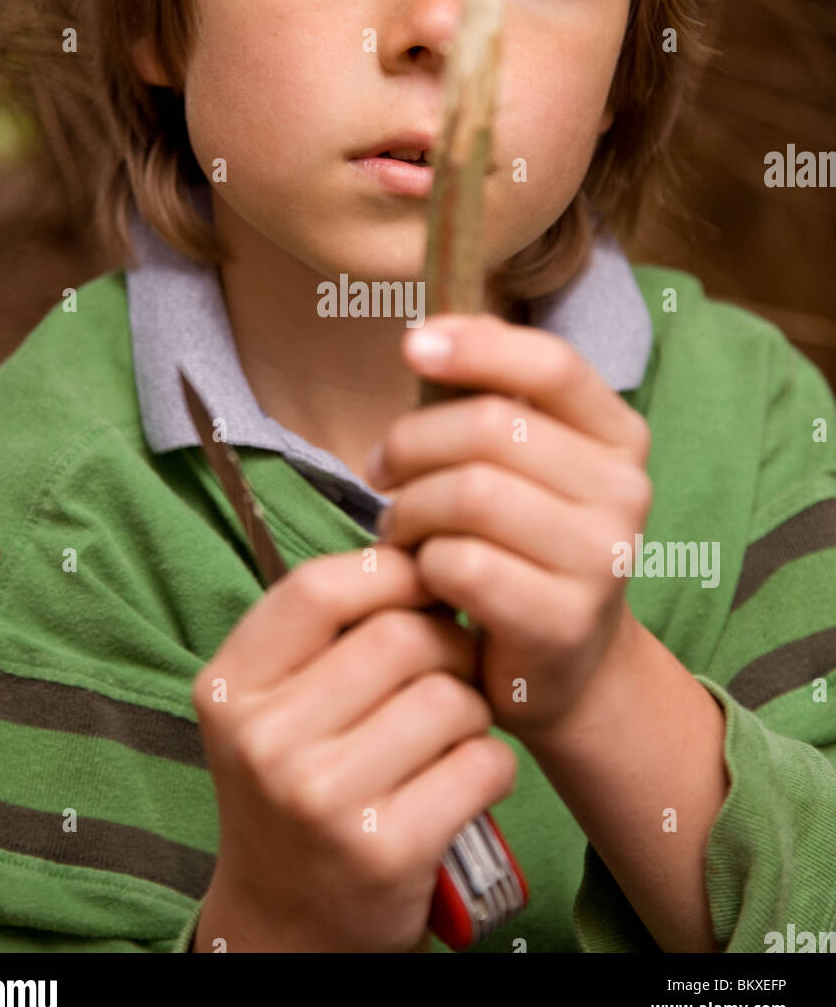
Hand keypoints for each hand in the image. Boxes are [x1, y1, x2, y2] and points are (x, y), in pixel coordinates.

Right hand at [192, 544, 517, 952]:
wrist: (287, 922)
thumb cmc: (297, 785)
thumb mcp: (271, 705)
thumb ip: (323, 632)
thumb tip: (424, 549)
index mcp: (229, 689)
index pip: (318, 588)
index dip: (389, 572)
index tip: (421, 584)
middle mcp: (264, 742)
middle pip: (400, 636)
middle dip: (447, 642)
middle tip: (452, 665)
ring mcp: (321, 800)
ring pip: (450, 698)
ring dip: (473, 707)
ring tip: (452, 729)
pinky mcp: (385, 849)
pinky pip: (482, 763)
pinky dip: (492, 765)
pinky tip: (464, 780)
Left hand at [366, 312, 652, 749]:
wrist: (564, 668)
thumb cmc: (521, 547)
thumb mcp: (520, 467)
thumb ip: (489, 401)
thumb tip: (426, 337)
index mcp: (617, 438)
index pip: (552, 364)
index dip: (477, 345)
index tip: (412, 345)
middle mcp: (625, 492)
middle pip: (492, 427)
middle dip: (414, 442)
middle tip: (381, 472)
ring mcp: (603, 559)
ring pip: (470, 494)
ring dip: (410, 507)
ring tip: (397, 527)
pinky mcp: (565, 620)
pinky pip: (462, 563)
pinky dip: (422, 564)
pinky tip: (418, 573)